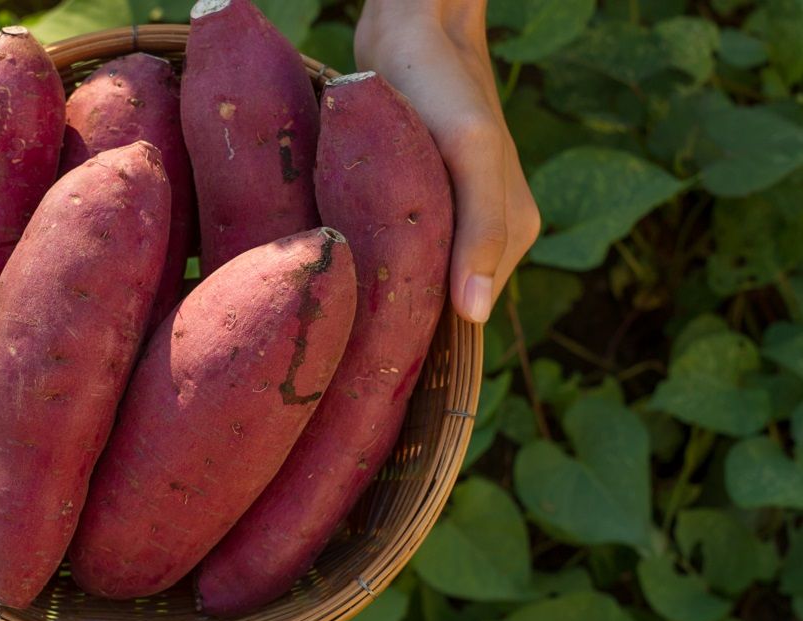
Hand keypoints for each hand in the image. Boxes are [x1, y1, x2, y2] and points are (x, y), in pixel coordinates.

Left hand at [353, 0, 539, 323]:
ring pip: (410, 284)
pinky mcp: (415, 206)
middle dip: (392, 325)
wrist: (411, 31)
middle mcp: (482, 239)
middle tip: (335, 346)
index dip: (420, 345)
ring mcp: (448, 223)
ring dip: (374, 297)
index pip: (463, 323)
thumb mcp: (468, 152)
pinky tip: (333, 277)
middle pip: (435, 309)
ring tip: (329, 315)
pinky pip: (392, 255)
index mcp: (509, 238)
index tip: (366, 367)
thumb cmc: (443, 88)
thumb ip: (482, 229)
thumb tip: (473, 316)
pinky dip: (366, 266)